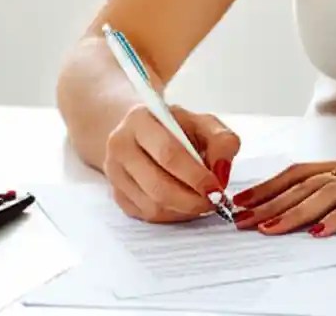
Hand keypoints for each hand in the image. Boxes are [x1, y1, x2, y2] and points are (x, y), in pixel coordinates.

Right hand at [103, 103, 240, 222]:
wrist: (142, 133)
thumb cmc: (175, 128)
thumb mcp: (202, 123)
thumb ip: (221, 140)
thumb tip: (221, 170)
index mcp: (140, 120)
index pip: (168, 153)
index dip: (195, 176)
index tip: (216, 187)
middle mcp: (120, 146)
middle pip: (158, 186)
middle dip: (192, 200)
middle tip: (213, 201)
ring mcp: (114, 172)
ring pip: (152, 205)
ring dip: (184, 210)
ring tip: (201, 201)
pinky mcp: (117, 194)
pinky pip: (147, 215)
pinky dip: (172, 215)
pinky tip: (184, 203)